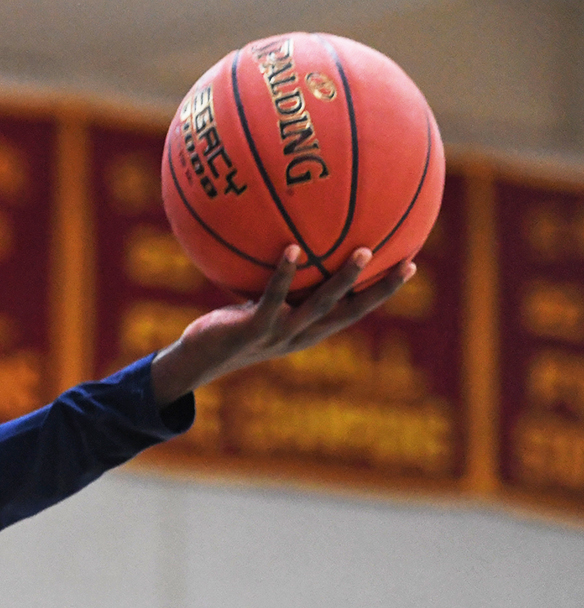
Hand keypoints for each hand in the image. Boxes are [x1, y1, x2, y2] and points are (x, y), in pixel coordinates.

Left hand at [150, 246, 414, 406]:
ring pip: (320, 306)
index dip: (382, 292)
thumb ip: (281, 287)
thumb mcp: (261, 307)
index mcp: (309, 331)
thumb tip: (292, 245)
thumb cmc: (229, 329)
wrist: (197, 361)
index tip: (410, 266)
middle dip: (379, 291)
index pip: (354, 311)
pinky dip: (284, 275)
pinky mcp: (254, 329)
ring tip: (363, 251)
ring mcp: (279, 333)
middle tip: (406, 264)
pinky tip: (292, 248)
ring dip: (343, 280)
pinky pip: (274, 298)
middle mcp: (301, 335)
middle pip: (350, 313)